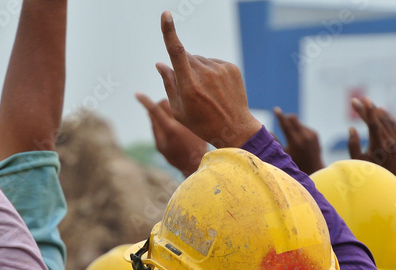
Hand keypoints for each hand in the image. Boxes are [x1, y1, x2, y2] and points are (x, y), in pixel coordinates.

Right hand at [136, 93, 207, 176]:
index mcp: (170, 129)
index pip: (154, 110)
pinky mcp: (195, 119)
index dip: (145, 101)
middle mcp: (181, 121)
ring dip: (168, 109)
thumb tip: (149, 112)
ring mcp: (189, 119)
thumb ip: (155, 128)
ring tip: (169, 122)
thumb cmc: (177, 157)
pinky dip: (177, 113)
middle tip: (157, 116)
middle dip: (157, 106)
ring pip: (174, 104)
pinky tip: (181, 125)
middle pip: (164, 101)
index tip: (137, 94)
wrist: (199, 162)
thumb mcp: (161, 146)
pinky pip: (183, 109)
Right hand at [155, 12, 260, 148]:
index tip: (165, 15)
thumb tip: (160, 64)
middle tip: (191, 91)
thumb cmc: (202, 123)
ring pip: (200, 61)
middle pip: (186, 58)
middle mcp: (205, 74)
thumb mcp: (179, 110)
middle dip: (183, 68)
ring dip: (197, 71)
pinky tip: (216, 90)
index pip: (177, 52)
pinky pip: (213, 63)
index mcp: (189, 86)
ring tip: (206, 93)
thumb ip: (169, 84)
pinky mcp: (231, 68)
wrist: (234, 129)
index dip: (169, 32)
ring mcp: (220, 69)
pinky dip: (211, 73)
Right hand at [274, 107, 323, 174]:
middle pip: (292, 118)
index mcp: (295, 142)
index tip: (275, 109)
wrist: (313, 169)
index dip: (280, 116)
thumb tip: (266, 131)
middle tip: (281, 122)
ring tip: (292, 140)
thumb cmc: (294, 163)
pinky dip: (299, 131)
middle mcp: (304, 136)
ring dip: (292, 127)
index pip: (285, 125)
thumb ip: (275, 142)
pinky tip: (300, 142)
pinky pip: (304, 128)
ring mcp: (311, 134)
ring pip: (298, 123)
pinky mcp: (315, 134)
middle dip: (286, 118)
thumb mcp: (283, 154)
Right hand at [348, 97, 395, 183]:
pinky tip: (382, 111)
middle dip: (368, 109)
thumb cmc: (370, 176)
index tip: (360, 100)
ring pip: (387, 121)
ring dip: (377, 111)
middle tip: (358, 99)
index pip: (373, 124)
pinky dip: (388, 117)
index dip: (366, 111)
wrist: (390, 185)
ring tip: (368, 104)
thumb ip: (353, 145)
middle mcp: (390, 143)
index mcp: (379, 147)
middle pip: (378, 120)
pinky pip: (394, 125)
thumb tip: (351, 128)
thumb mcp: (357, 162)